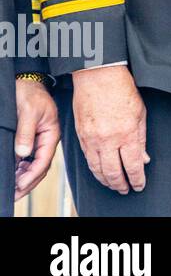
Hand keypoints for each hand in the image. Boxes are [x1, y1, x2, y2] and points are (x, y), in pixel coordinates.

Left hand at [14, 78, 58, 200]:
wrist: (27, 81)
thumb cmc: (30, 93)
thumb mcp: (28, 112)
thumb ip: (26, 133)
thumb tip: (23, 154)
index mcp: (51, 133)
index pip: (44, 160)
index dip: (32, 175)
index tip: (20, 185)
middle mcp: (47, 139)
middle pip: (41, 167)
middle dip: (29, 182)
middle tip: (15, 194)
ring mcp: (40, 139)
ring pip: (35, 164)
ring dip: (24, 177)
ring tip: (13, 188)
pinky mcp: (32, 138)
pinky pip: (29, 158)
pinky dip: (21, 168)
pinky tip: (13, 173)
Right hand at [70, 65, 147, 194]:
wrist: (98, 76)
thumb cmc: (121, 90)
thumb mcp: (141, 113)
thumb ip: (141, 138)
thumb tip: (143, 158)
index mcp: (127, 134)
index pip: (132, 166)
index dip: (137, 179)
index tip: (139, 185)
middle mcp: (108, 140)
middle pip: (113, 172)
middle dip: (120, 185)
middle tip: (126, 189)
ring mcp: (92, 139)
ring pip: (97, 169)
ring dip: (106, 181)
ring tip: (114, 185)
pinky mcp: (81, 136)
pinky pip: (87, 159)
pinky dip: (94, 169)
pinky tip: (100, 172)